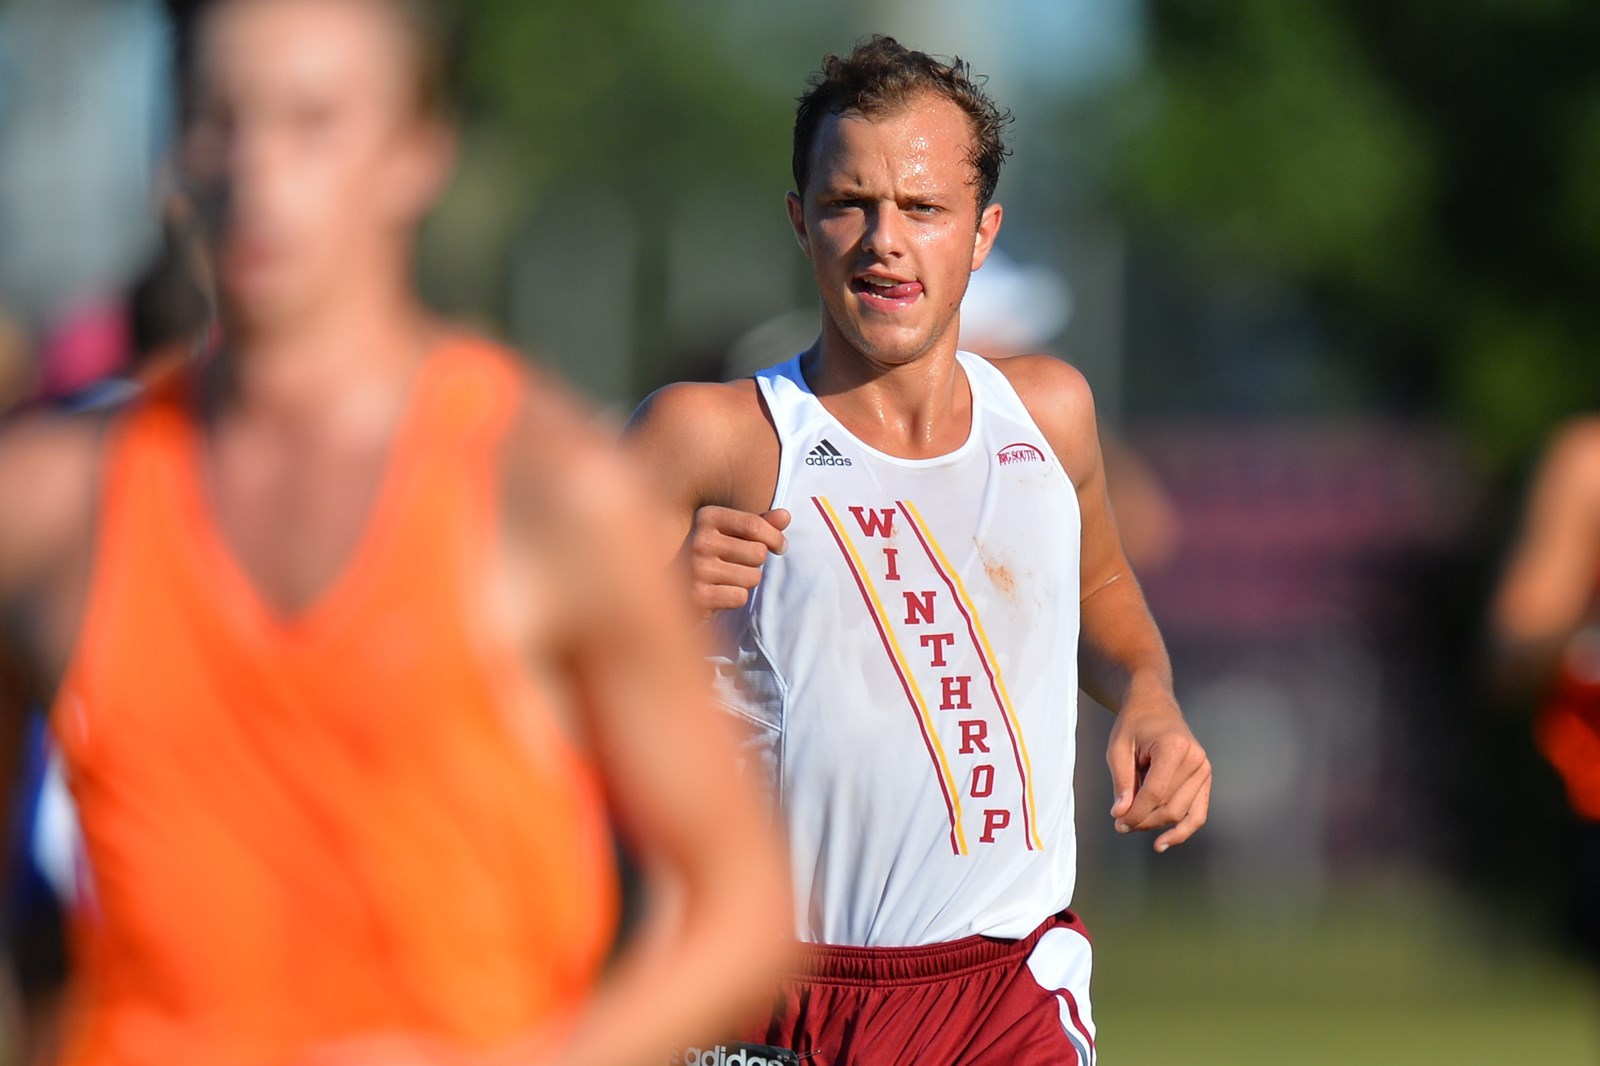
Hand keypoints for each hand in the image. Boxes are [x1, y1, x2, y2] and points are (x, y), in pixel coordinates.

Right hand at [683, 506, 790, 614]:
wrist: (670, 587)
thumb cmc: (709, 554)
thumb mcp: (730, 532)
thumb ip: (759, 524)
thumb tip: (786, 516)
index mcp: (707, 517)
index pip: (755, 526)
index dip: (775, 538)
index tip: (779, 546)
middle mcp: (700, 541)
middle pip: (758, 553)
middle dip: (756, 562)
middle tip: (739, 564)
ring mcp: (697, 569)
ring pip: (752, 577)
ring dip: (745, 581)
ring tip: (726, 578)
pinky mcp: (698, 596)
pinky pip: (740, 597)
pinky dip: (734, 597)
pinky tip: (718, 592)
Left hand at [1106, 689, 1210, 852]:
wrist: (1154, 706)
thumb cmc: (1134, 724)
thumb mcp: (1118, 748)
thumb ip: (1122, 782)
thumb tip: (1121, 813)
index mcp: (1174, 747)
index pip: (1156, 793)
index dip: (1136, 813)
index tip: (1118, 821)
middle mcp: (1195, 760)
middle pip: (1169, 806)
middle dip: (1143, 821)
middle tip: (1120, 824)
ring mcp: (1204, 770)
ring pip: (1181, 813)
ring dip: (1156, 825)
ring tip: (1133, 826)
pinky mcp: (1205, 779)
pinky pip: (1198, 813)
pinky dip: (1183, 830)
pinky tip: (1164, 842)